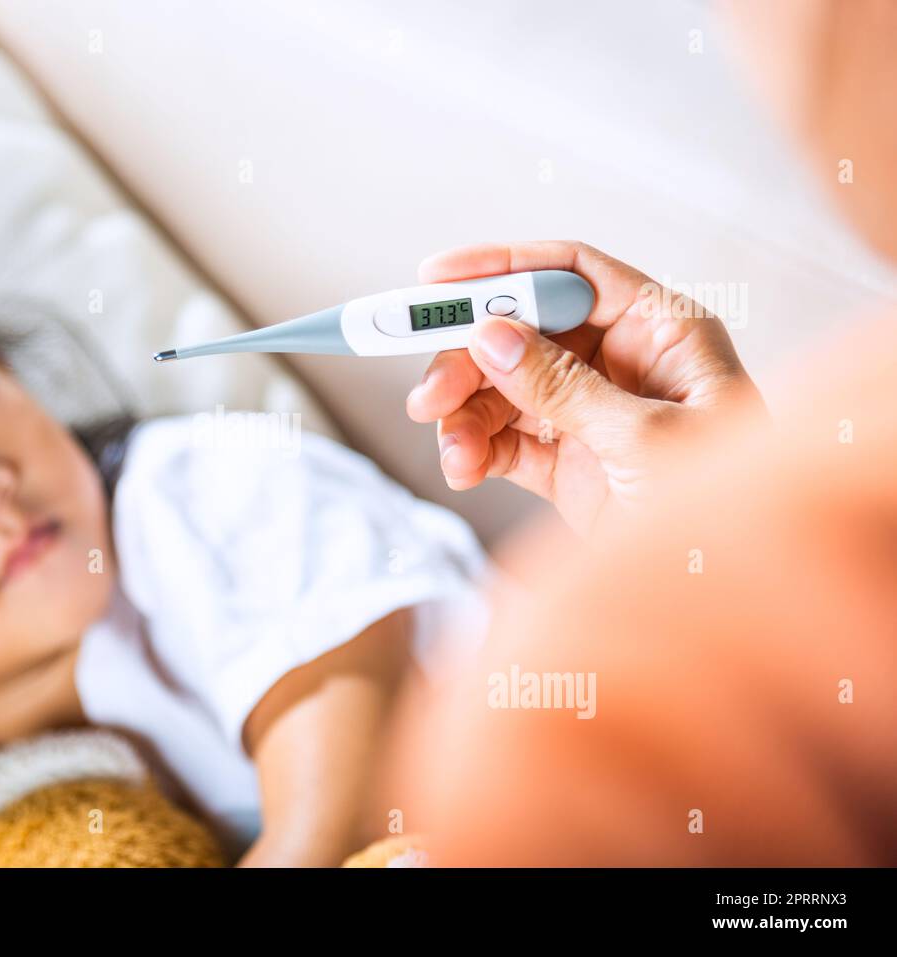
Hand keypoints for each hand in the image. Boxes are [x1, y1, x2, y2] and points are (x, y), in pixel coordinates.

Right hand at [405, 241, 763, 534]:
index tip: (436, 278)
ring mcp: (590, 413)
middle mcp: (622, 363)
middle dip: (470, 361)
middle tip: (431, 394)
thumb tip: (495, 336)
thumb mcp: (645, 438)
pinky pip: (505, 440)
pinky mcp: (567, 464)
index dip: (503, 268)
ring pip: (503, 388)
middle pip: (523, 333)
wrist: (729, 596)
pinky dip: (475, 450)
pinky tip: (464, 468)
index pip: (572, 273)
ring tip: (451, 450)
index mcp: (661, 331)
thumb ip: (565, 386)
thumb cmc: (729, 512)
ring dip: (465, 414)